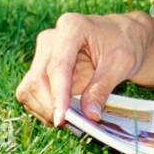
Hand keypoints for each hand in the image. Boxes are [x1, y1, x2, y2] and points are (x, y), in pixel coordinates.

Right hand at [15, 11, 151, 127]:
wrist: (122, 36)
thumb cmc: (124, 42)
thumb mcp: (121, 63)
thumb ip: (102, 88)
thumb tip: (89, 115)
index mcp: (71, 28)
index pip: (58, 66)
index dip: (58, 94)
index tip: (61, 118)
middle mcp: (51, 39)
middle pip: (37, 79)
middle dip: (49, 106)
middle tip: (71, 125)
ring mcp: (43, 54)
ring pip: (30, 88)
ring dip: (45, 110)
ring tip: (70, 121)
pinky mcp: (42, 69)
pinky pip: (33, 94)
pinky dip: (45, 108)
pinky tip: (64, 114)